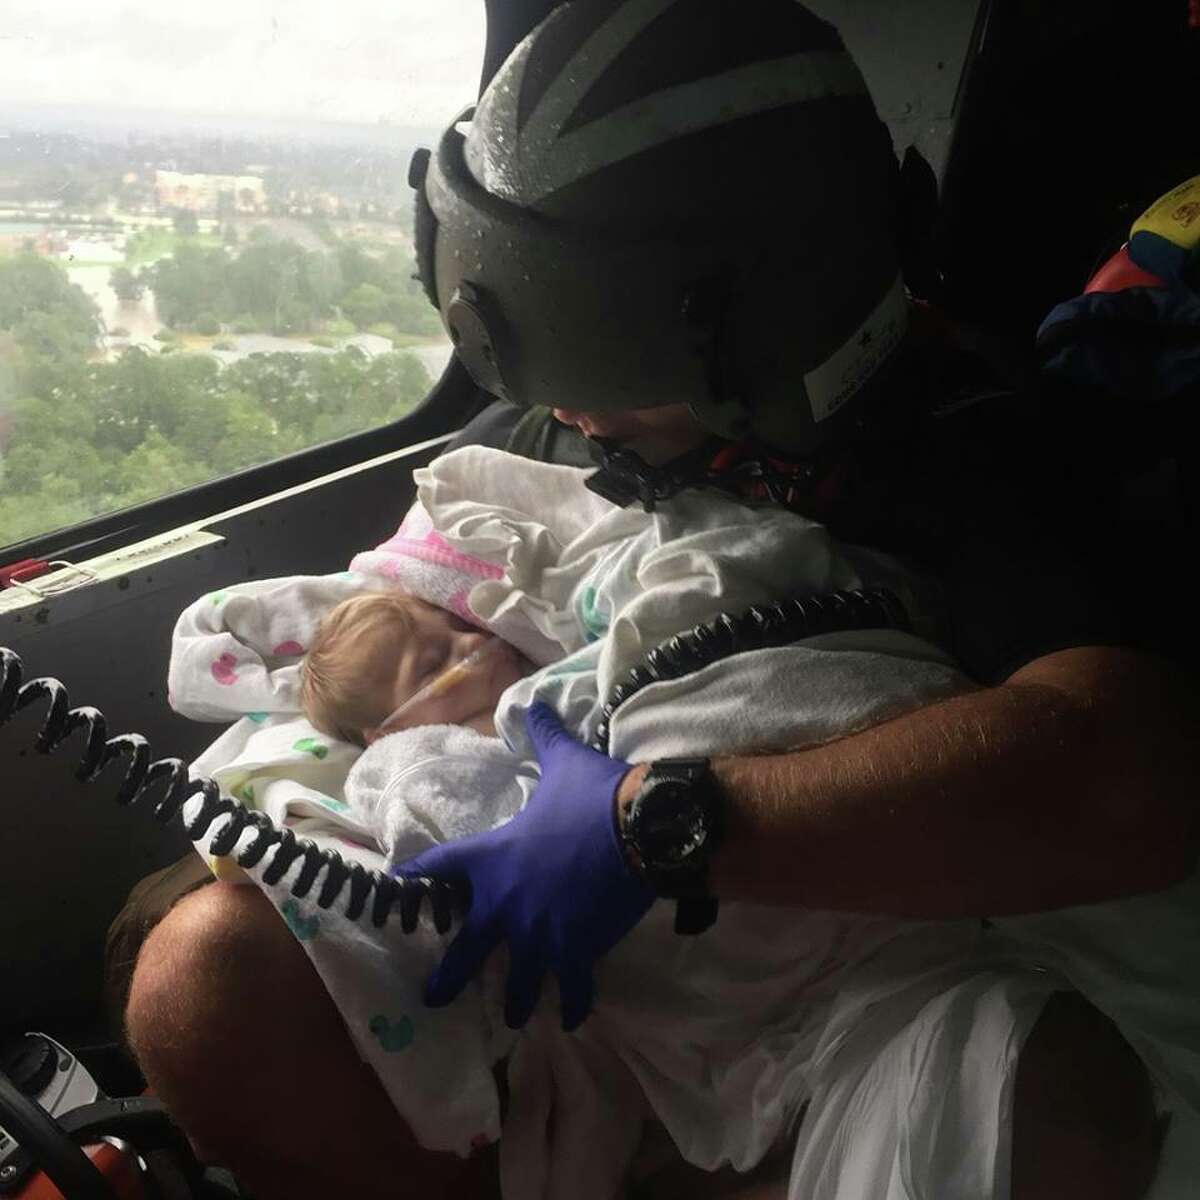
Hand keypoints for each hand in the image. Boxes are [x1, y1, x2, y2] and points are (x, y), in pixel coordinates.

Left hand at [396, 702, 654, 1030]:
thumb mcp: (565, 760)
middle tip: (432, 998)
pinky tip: (574, 1015)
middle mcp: (506, 903)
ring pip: (519, 978)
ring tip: (512, 1017)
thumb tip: (534, 703)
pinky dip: (574, 1001)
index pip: (442, 866)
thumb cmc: (594, 796)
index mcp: (494, 858)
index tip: (397, 884)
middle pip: (468, 947)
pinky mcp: (577, 950)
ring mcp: (540, 932)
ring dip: (516, 999)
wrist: (641, 829)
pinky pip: (572, 985)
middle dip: (450, 975)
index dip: (418, 875)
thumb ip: (545, 735)